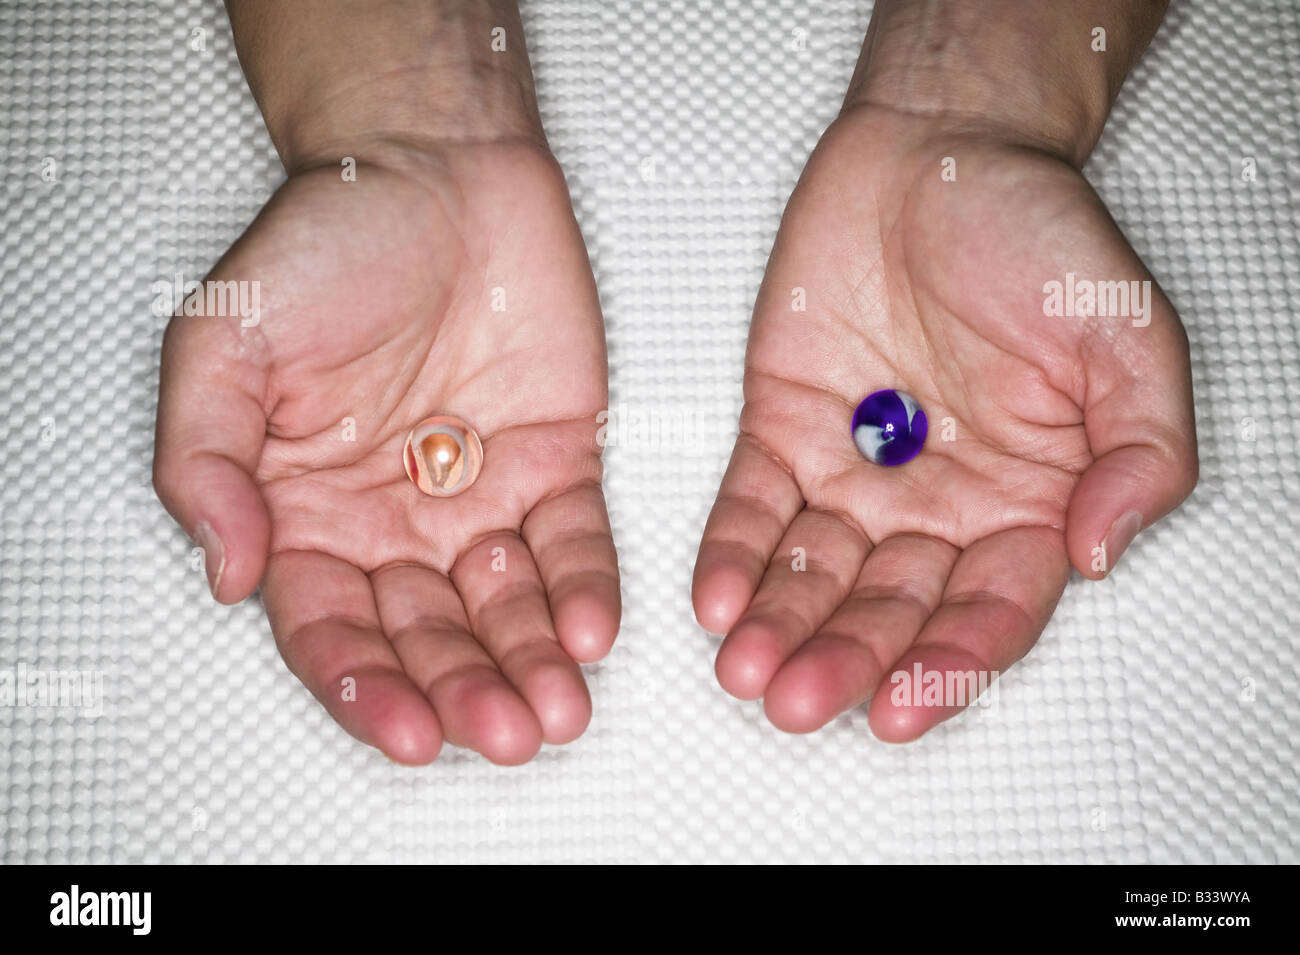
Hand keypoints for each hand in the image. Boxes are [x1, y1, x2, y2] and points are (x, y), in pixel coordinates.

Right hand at [154, 139, 618, 764]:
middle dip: (466, 691)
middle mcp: (393, 516)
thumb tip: (228, 569)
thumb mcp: (225, 341)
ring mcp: (478, 495)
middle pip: (428, 636)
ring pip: (506, 608)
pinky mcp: (555, 461)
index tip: (411, 728)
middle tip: (504, 730)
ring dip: (532, 662)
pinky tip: (592, 628)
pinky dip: (585, 589)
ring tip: (557, 704)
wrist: (438, 165)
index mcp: (307, 506)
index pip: (333, 628)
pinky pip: (573, 544)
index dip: (369, 688)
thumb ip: (205, 460)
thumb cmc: (332, 239)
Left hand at [692, 105, 1195, 740]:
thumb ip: (1138, 451)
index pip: (987, 609)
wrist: (937, 152)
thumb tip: (1102, 547)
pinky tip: (719, 597)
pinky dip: (735, 553)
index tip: (904, 706)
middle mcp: (937, 500)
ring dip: (781, 624)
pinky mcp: (786, 429)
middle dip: (844, 659)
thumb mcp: (1126, 338)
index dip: (947, 666)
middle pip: (890, 607)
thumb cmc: (1034, 234)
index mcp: (1025, 498)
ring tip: (747, 666)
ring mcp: (857, 470)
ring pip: (816, 573)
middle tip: (801, 698)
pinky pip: (755, 506)